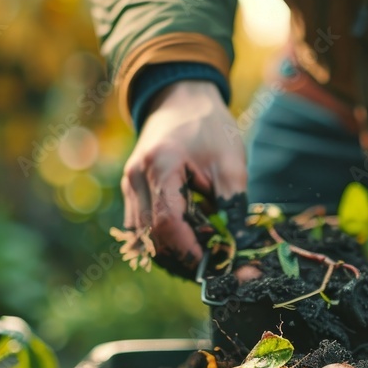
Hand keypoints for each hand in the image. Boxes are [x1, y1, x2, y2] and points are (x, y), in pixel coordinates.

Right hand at [121, 80, 246, 275]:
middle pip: (152, 239)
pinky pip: (143, 231)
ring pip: (144, 240)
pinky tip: (193, 244)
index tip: (219, 267)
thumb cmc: (209, 126)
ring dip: (175, 256)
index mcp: (160, 165)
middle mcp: (136, 179)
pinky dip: (167, 244)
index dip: (192, 252)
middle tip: (221, 269)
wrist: (180, 98)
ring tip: (209, 258)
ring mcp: (130, 187)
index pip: (168, 223)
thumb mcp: (231, 162)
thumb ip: (233, 205)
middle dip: (185, 260)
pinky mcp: (132, 194)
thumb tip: (238, 248)